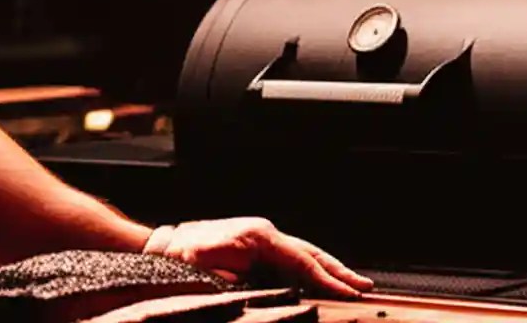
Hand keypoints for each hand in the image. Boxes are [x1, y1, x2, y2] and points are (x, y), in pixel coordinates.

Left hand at [144, 217, 372, 297]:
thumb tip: (255, 288)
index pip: (302, 261)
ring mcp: (263, 239)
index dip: (326, 279)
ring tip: (353, 283)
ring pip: (305, 255)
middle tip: (365, 287)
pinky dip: (311, 269)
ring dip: (329, 270)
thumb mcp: (202, 269)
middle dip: (339, 271)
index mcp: (259, 237)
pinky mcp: (258, 248)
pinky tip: (322, 280)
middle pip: (311, 254)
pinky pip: (292, 260)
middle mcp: (266, 234)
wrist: (162, 245)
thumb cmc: (179, 259)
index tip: (347, 292)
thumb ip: (234, 278)